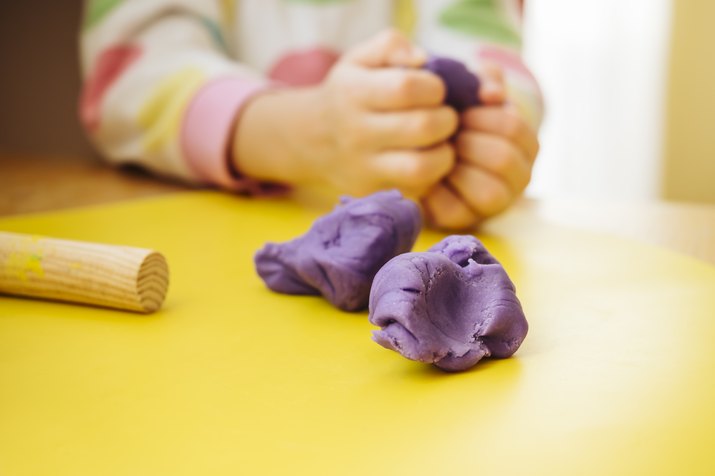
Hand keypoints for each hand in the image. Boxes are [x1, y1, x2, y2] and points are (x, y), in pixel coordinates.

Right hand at [233, 30, 458, 196]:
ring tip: (441, 142)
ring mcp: (363, 166)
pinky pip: (415, 188)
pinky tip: (428, 159)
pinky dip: (432, 175)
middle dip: (447, 119)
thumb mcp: (360, 58)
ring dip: (445, 153)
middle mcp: (356, 132)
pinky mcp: (372, 191)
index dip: (434, 87)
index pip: (407, 88)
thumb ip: (391, 46)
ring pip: (421, 167)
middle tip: (445, 116)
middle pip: (421, 127)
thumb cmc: (349, 92)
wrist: (312, 138)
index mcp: (354, 92)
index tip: (435, 90)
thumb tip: (422, 59)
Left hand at [422, 65, 539, 228]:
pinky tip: (429, 176)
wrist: (418, 150)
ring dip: (457, 169)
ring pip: (489, 192)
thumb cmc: (452, 118)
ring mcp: (498, 203)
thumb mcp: (469, 93)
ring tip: (440, 156)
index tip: (460, 113)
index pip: (513, 125)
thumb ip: (483, 80)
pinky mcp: (466, 219)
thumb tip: (492, 93)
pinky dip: (438, 192)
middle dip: (468, 143)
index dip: (480, 117)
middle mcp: (520, 176)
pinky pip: (458, 210)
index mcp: (526, 143)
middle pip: (503, 158)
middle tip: (447, 136)